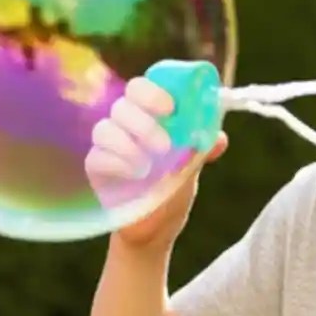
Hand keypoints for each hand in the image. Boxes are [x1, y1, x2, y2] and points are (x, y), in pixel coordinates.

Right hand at [85, 76, 227, 248]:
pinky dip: (118, 164)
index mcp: (148, 115)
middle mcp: (124, 125)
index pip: (140, 88)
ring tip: (149, 168)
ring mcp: (107, 145)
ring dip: (128, 145)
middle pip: (121, 105)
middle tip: (165, 146)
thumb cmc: (173, 187)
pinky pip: (98, 157)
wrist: (157, 226)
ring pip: (104, 129)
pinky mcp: (96, 168)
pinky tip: (136, 176)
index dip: (152, 92)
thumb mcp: (192, 166)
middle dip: (143, 122)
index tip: (170, 107)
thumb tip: (219, 139)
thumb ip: (203, 148)